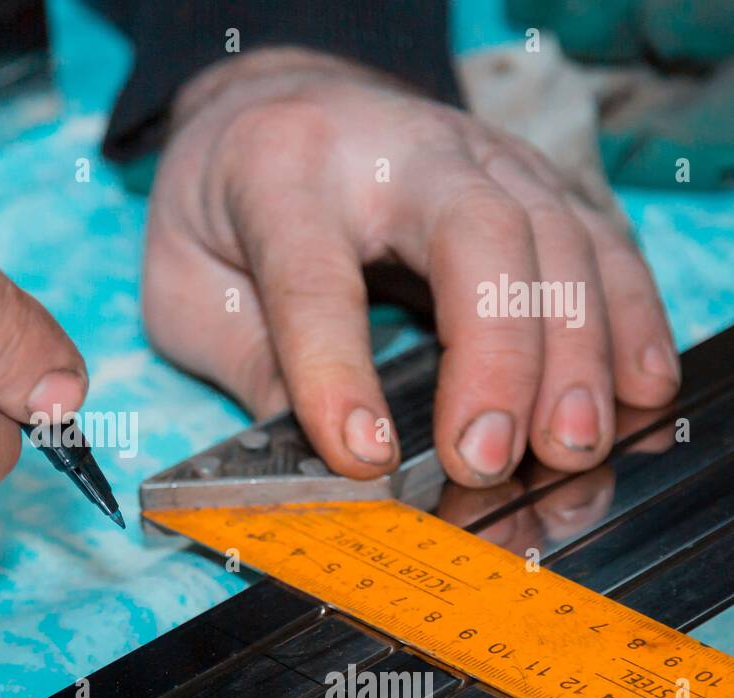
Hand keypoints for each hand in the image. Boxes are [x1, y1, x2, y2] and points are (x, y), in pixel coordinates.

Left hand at [143, 49, 679, 487]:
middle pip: (475, 235)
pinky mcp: (532, 177)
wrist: (274, 108)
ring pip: (558, 237)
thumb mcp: (186, 287)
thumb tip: (325, 467)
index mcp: (283, 172)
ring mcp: (477, 155)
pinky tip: (632, 391)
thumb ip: (249, 367)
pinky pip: (600, 241)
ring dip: (578, 354)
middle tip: (486, 459)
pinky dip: (629, 320)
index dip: (338, 372)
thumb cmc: (221, 206)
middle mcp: (396, 148)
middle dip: (495, 357)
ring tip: (568, 449)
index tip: (363, 458)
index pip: (315, 276)